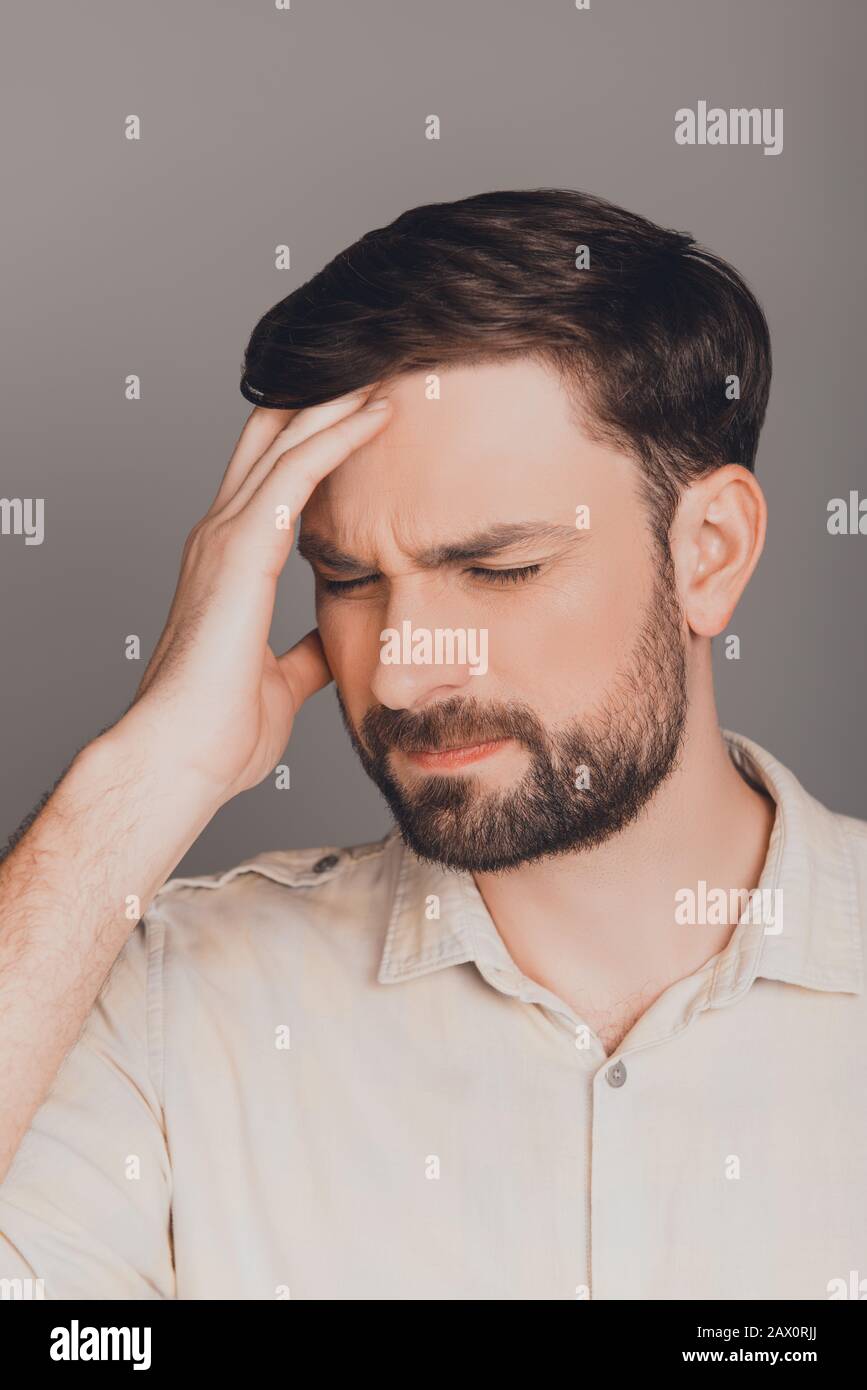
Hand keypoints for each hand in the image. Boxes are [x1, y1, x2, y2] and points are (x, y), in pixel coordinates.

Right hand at [115, 385, 391, 807]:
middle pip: (273, 439)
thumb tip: (333, 648)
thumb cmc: (218, 731)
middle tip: (377, 366)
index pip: (272, 477)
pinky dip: (337, 438)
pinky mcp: (239, 550)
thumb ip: (304, 654)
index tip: (365, 410)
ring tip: (387, 370)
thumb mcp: (280, 680)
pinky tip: (376, 414)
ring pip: (285, 441)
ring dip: (337, 402)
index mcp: (230, 562)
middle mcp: (221, 536)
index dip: (312, 436)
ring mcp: (225, 538)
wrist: (180, 759)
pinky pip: (296, 474)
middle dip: (323, 400)